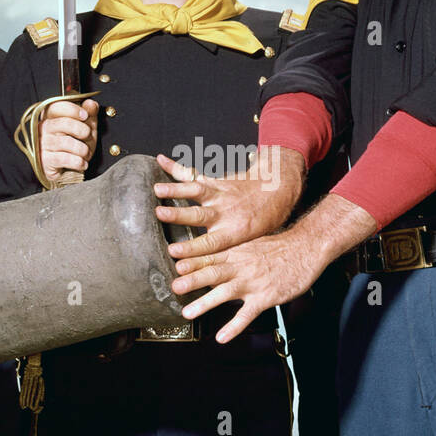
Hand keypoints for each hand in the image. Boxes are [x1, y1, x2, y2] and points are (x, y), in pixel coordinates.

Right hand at [39, 98, 98, 180]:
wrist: (67, 171)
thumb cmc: (74, 147)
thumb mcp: (85, 129)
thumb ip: (89, 115)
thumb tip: (91, 103)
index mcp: (51, 117)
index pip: (56, 107)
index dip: (72, 109)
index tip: (85, 115)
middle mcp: (44, 129)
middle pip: (63, 123)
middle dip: (82, 130)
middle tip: (88, 136)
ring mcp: (43, 144)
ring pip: (66, 142)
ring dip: (82, 149)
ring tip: (86, 153)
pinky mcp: (45, 160)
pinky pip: (64, 158)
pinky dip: (78, 162)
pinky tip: (82, 163)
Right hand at [153, 147, 304, 258]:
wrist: (278, 188)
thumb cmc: (266, 219)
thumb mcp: (255, 241)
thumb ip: (232, 253)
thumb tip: (212, 275)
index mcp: (234, 231)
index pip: (210, 243)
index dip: (191, 248)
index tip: (173, 253)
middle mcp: (224, 212)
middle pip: (198, 214)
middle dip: (177, 215)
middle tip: (159, 214)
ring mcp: (219, 195)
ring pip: (196, 191)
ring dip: (175, 189)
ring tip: (157, 189)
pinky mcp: (215, 182)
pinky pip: (194, 174)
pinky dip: (176, 167)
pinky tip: (160, 160)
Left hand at [171, 192, 376, 342]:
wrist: (306, 249)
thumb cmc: (280, 247)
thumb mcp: (251, 244)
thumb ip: (232, 253)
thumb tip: (213, 258)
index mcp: (237, 253)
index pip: (209, 256)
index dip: (191, 261)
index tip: (173, 264)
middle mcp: (241, 266)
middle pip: (212, 273)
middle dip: (191, 281)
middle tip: (174, 288)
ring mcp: (252, 282)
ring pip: (224, 292)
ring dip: (204, 303)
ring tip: (188, 313)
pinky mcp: (265, 297)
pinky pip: (247, 314)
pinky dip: (234, 326)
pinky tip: (222, 337)